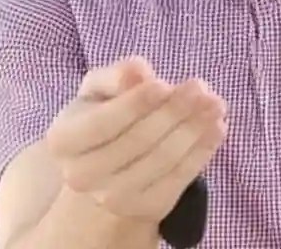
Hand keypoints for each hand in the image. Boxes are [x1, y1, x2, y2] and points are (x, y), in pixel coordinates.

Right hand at [45, 55, 227, 223]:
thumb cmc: (100, 118)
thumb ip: (115, 76)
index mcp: (63, 142)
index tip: (163, 83)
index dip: (134, 104)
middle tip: (201, 87)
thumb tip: (137, 69)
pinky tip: (216, 128)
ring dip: (194, 129)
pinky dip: (202, 151)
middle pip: (137, 141)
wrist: (101, 172)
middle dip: (173, 111)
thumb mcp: (98, 91)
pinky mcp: (147, 209)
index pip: (102, 124)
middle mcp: (83, 176)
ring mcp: (115, 198)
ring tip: (216, 103)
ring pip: (163, 160)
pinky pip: (180, 178)